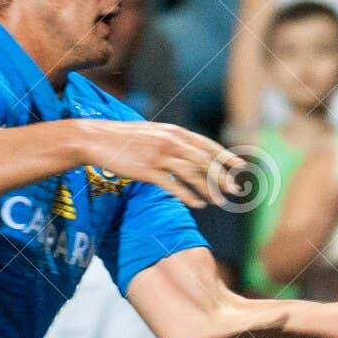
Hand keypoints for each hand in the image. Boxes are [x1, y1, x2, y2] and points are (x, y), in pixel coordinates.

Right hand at [83, 120, 244, 211]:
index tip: (240, 166)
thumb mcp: (153, 134)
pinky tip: (198, 205)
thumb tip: (191, 156)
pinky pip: (173, 185)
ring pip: (191, 174)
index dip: (225, 156)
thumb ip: (173, 142)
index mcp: (173, 131)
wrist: (97, 139)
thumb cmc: (125, 139)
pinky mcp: (147, 171)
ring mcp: (158, 156)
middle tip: (234, 189)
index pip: (206, 144)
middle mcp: (169, 141)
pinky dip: (188, 196)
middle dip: (221, 176)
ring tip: (218, 201)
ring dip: (207, 189)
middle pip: (203, 160)